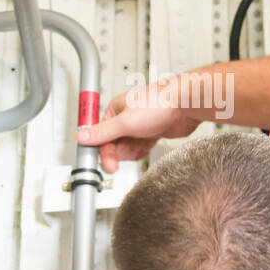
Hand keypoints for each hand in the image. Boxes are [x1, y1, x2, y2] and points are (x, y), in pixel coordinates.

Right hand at [76, 81, 199, 171]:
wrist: (187, 105)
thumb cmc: (159, 103)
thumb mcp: (125, 122)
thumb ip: (103, 132)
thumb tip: (82, 136)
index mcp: (115, 110)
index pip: (100, 134)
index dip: (99, 150)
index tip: (103, 163)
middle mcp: (126, 117)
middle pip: (112, 143)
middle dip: (116, 154)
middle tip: (116, 165)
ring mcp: (139, 126)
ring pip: (126, 147)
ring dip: (129, 153)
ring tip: (136, 151)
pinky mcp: (152, 132)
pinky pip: (140, 147)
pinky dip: (141, 151)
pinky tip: (145, 149)